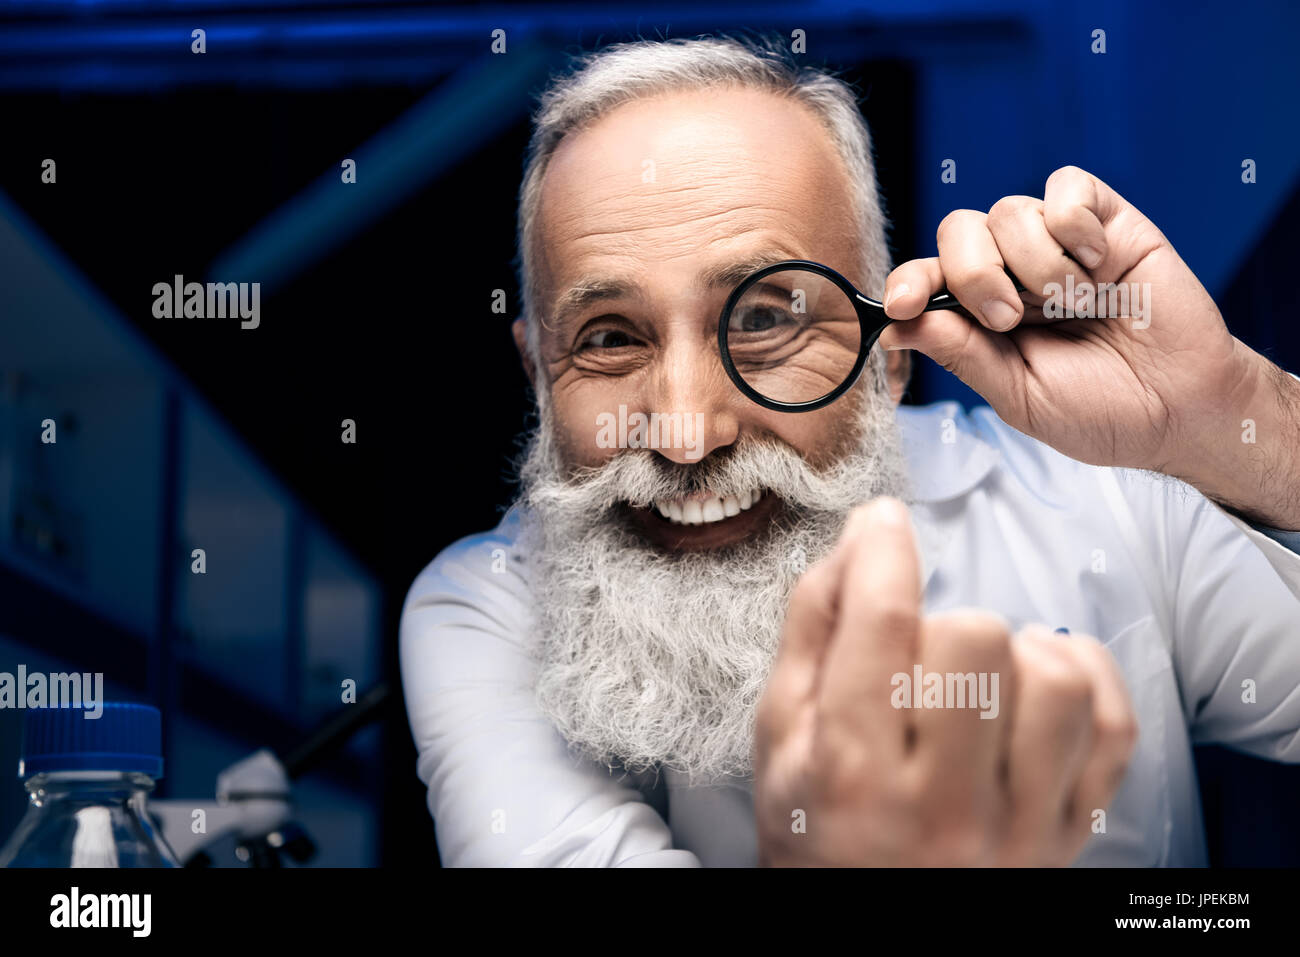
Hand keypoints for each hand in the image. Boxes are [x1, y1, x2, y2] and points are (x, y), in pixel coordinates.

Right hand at [753, 497, 1137, 865]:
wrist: (860, 925)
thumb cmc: (815, 824)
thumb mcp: (779, 732)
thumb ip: (812, 629)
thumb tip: (861, 539)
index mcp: (850, 772)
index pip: (883, 623)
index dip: (882, 549)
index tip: (883, 523)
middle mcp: (940, 806)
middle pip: (977, 639)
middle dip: (942, 624)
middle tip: (921, 659)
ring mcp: (1017, 827)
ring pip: (1054, 678)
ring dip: (1016, 654)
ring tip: (985, 675)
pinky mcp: (1070, 835)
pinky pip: (1114, 726)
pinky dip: (1084, 678)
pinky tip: (1040, 681)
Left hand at [879, 166, 1299, 528]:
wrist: (1181, 408)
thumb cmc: (1099, 408)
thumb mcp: (1017, 394)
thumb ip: (960, 354)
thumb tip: (894, 328)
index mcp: (981, 314)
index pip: (927, 277)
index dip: (908, 282)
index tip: (901, 305)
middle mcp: (1012, 270)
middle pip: (958, 230)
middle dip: (973, 273)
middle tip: (1008, 317)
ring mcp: (1057, 242)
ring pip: (1009, 211)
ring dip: (1036, 264)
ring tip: (1076, 304)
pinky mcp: (1106, 219)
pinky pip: (1065, 186)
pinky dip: (1074, 224)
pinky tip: (1098, 264)